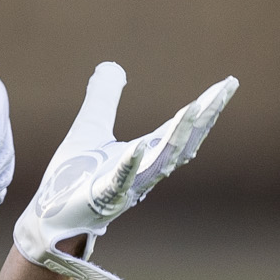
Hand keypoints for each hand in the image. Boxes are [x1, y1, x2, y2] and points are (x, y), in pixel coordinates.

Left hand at [12, 63, 237, 279]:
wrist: (51, 214)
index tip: (228, 83)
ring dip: (177, 136)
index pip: (180, 127)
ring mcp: (126, 185)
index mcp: (144, 152)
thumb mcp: (90, 126)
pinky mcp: (102, 198)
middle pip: (181, 141)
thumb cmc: (75, 176)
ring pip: (159, 160)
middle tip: (224, 91)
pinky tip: (138, 148)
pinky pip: (119, 181)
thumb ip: (103, 98)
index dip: (205, 106)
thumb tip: (112, 66)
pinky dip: (130, 166)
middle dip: (203, 117)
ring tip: (194, 109)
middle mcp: (143, 170)